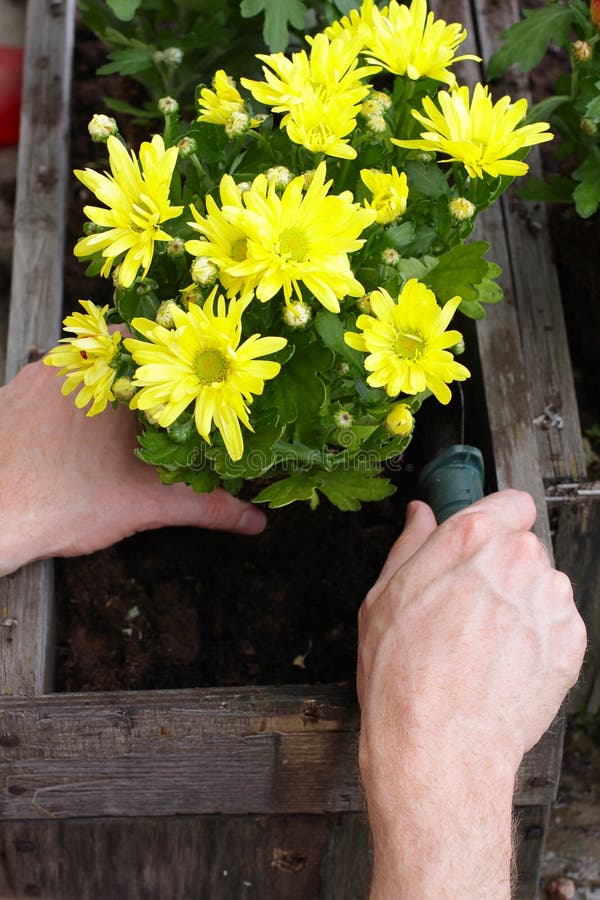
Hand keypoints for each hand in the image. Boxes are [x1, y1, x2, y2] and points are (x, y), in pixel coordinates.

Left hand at [0, 361, 265, 576]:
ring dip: (115, 388)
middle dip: (154, 378)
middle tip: (175, 409)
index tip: (205, 376)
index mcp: (119, 375)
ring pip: (93, 366)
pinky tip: (85, 437)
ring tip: (133, 426)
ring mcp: (44, 373)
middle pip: (130, 352)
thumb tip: (254, 520)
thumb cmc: (63, 501)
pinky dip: (79, 401)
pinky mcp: (18, 391)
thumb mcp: (146, 503)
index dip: (189, 356)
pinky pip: (60, 382)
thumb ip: (206, 506)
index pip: (166, 339)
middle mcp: (79, 361)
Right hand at [358, 490, 585, 897]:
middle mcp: (517, 560)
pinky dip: (538, 637)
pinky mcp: (571, 641)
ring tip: (485, 644)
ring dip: (523, 603)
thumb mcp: (383, 598)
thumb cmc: (403, 677)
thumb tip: (422, 515)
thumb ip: (411, 545)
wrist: (440, 749)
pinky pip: (558, 622)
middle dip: (502, 569)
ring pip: (543, 585)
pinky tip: (504, 663)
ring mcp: (549, 601)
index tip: (484, 544)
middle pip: (525, 546)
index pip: (513, 501)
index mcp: (470, 539)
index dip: (497, 522)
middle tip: (469, 608)